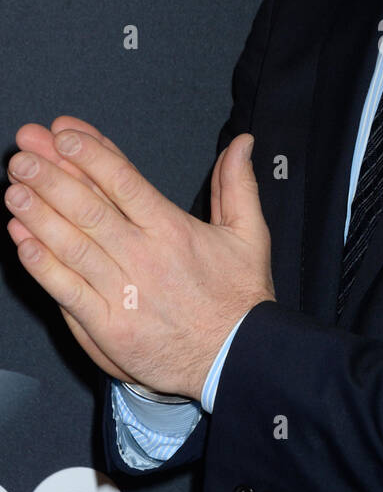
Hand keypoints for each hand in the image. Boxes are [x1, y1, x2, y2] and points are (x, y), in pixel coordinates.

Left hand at [5, 117, 275, 399]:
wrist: (236, 359)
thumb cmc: (238, 298)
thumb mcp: (250, 234)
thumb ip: (238, 184)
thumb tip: (242, 142)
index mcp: (173, 230)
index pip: (124, 181)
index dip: (90, 153)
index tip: (63, 132)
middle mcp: (144, 257)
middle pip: (89, 208)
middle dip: (52, 176)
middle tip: (24, 151)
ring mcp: (123, 293)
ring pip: (72, 246)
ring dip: (38, 214)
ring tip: (14, 187)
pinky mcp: (108, 327)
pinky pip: (68, 290)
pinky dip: (42, 266)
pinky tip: (22, 240)